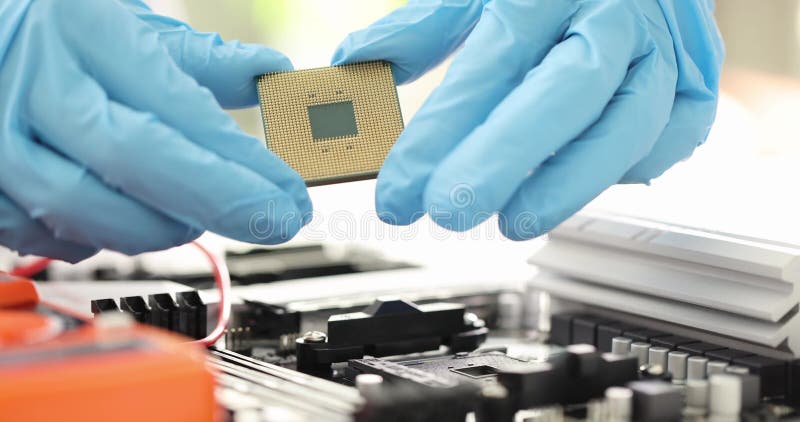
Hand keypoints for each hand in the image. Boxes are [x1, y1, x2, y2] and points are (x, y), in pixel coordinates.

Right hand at [0, 0, 311, 261]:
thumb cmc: (50, 28)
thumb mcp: (124, 23)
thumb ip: (200, 59)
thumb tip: (270, 72)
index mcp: (80, 30)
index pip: (176, 111)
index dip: (242, 165)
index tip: (289, 194)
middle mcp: (32, 86)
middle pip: (136, 164)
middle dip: (219, 203)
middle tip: (273, 220)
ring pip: (89, 214)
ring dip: (162, 228)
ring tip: (199, 215)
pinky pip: (52, 238)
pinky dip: (105, 239)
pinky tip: (133, 217)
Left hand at [333, 0, 723, 239]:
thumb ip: (424, 27)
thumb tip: (358, 59)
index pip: (488, 67)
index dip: (440, 134)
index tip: (399, 189)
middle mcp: (609, 21)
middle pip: (560, 94)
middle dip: (502, 159)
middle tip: (450, 211)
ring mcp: (657, 56)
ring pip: (624, 125)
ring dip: (568, 182)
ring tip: (513, 220)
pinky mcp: (691, 91)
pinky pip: (666, 140)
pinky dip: (625, 172)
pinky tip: (575, 190)